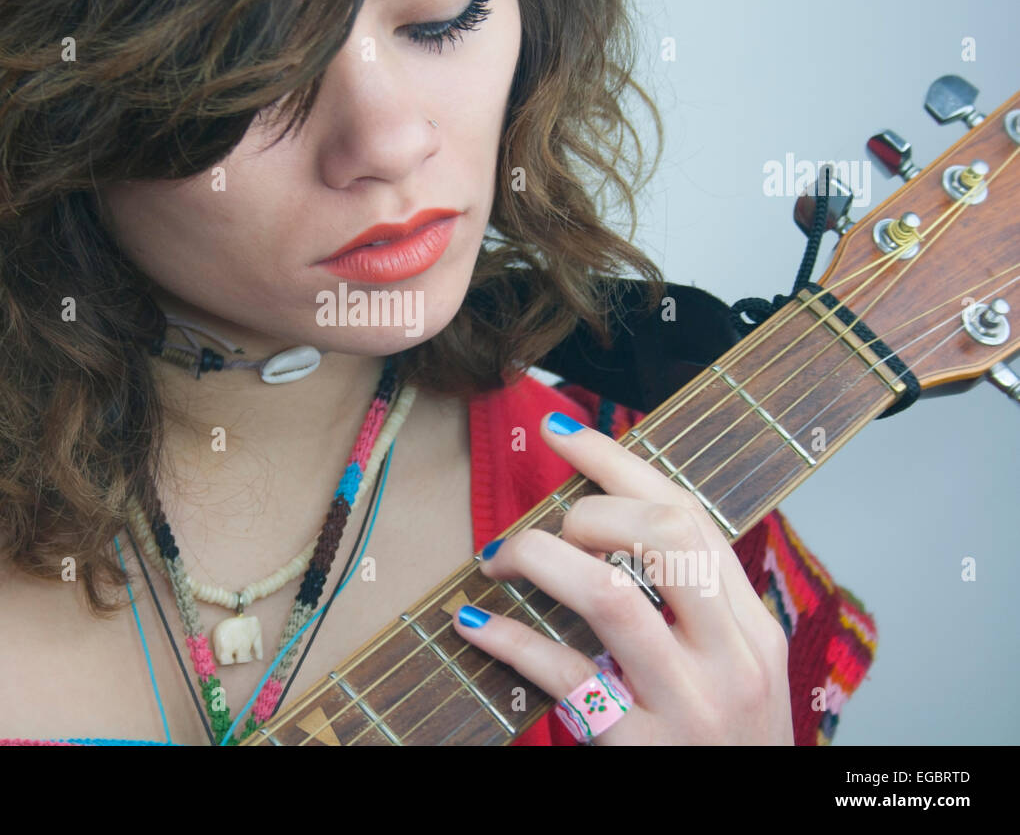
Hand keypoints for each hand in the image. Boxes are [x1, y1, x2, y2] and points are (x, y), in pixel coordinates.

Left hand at [451, 411, 793, 743]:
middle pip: (663, 537)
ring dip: (540, 559)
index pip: (689, 516)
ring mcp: (686, 705)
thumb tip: (609, 525)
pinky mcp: (637, 748)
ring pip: (608, 595)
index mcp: (752, 627)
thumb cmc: (723, 745)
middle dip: (588, 508)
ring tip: (500, 559)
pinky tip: (475, 623)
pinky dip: (508, 639)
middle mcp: (730, 658)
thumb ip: (693, 604)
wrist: (746, 827)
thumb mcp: (733, 669)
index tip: (562, 432)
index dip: (619, 463)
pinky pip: (561, 675)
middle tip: (543, 523)